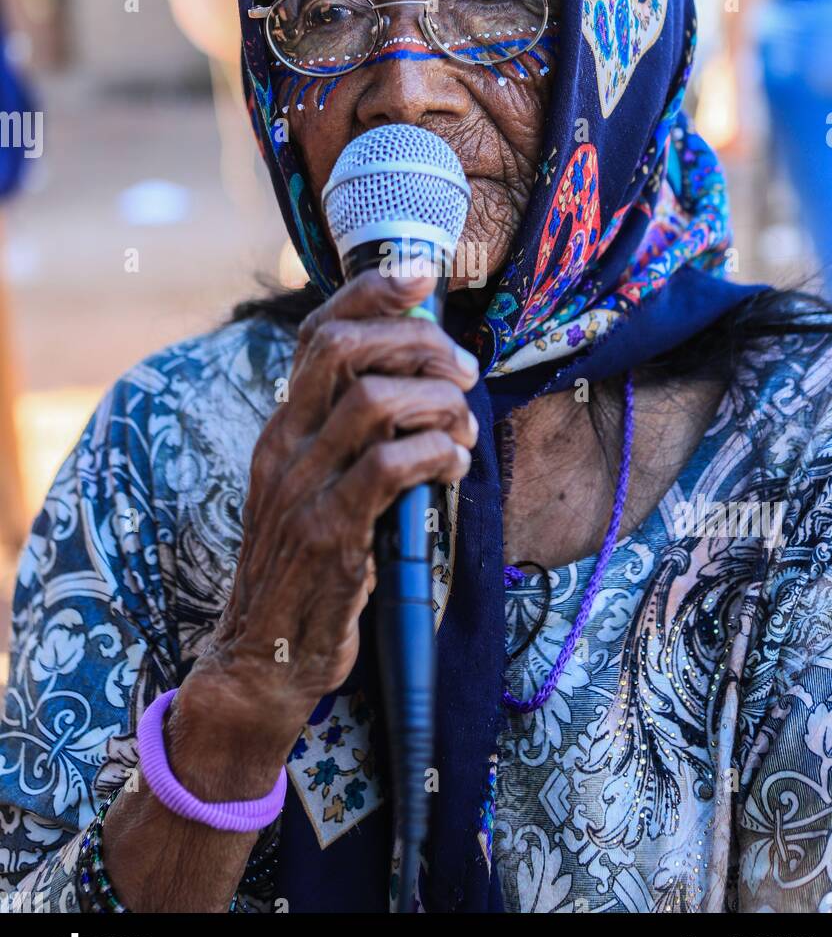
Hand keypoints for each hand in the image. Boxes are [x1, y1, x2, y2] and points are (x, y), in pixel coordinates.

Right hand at [192, 268, 478, 758]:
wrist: (261, 662)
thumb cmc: (308, 572)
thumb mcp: (319, 490)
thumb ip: (354, 440)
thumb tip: (424, 383)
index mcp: (284, 428)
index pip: (317, 334)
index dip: (370, 292)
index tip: (421, 273)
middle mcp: (284, 446)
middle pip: (345, 350)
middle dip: (420, 344)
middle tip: (464, 373)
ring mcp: (301, 489)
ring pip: (374, 401)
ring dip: (438, 404)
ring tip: (464, 432)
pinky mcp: (326, 535)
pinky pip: (388, 468)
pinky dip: (434, 455)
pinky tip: (453, 467)